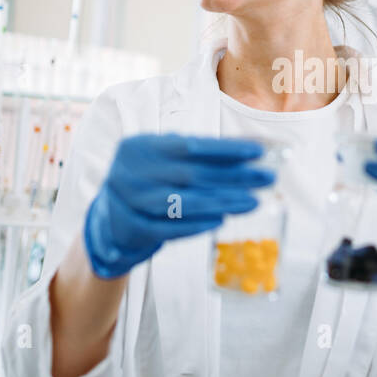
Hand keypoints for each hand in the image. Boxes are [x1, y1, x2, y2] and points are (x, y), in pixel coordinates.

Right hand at [83, 134, 272, 278]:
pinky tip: (222, 219)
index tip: (258, 151)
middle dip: (234, 177)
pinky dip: (197, 225)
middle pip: (191, 175)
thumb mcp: (164, 160)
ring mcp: (129, 203)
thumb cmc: (148, 181)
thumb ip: (197, 155)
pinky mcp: (132, 230)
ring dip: (222, 202)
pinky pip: (170, 229)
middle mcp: (131, 173)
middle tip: (267, 177)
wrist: (109, 218)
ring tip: (253, 201)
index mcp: (139, 147)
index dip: (226, 150)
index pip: (190, 146)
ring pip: (183, 203)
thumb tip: (248, 151)